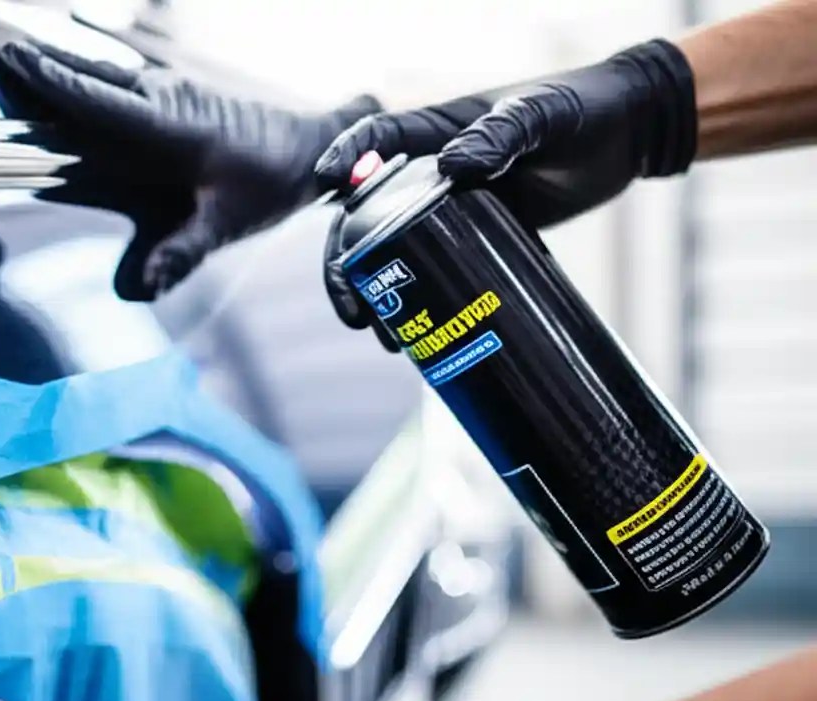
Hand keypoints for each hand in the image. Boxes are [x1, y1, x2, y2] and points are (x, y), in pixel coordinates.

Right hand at [0, 41, 378, 299]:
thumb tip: (142, 290)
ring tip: (13, 63)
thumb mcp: (226, 224)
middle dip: (40, 67)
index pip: (100, 98)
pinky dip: (80, 82)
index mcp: (169, 126)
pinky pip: (114, 86)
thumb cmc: (269, 184)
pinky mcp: (168, 99)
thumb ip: (182, 252)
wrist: (311, 149)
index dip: (54, 82)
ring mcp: (164, 94)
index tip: (13, 62)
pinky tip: (62, 87)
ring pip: (100, 76)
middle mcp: (161, 100)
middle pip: (88, 77)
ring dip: (58, 70)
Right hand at [317, 39, 695, 346]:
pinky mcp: (480, 238)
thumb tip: (453, 166)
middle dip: (348, 262)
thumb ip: (502, 133)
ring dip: (380, 295)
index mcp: (439, 130)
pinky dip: (424, 303)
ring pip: (396, 252)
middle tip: (354, 308)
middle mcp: (435, 170)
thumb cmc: (583, 109)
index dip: (343, 159)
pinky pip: (439, 271)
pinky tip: (420, 338)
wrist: (630, 138)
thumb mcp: (543, 115)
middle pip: (367, 214)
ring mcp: (455, 208)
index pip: (374, 138)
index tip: (324, 188)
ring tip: (384, 338)